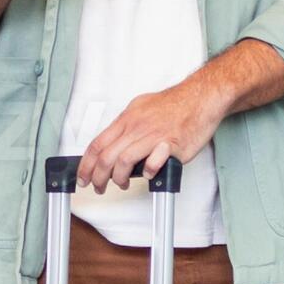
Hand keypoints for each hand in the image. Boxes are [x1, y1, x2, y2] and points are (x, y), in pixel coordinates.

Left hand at [77, 73, 228, 191]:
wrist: (201, 97)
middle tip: (98, 187)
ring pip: (123, 162)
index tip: (83, 176)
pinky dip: (147, 172)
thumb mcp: (141, 106)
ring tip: (122, 184)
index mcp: (127, 119)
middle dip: (98, 177)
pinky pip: (153, 163)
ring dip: (119, 179)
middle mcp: (136, 127)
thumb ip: (127, 125)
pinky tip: (149, 174)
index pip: (97, 144)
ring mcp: (153, 136)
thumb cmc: (175, 104)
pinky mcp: (171, 145)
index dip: (85, 164)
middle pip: (106, 157)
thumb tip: (116, 141)